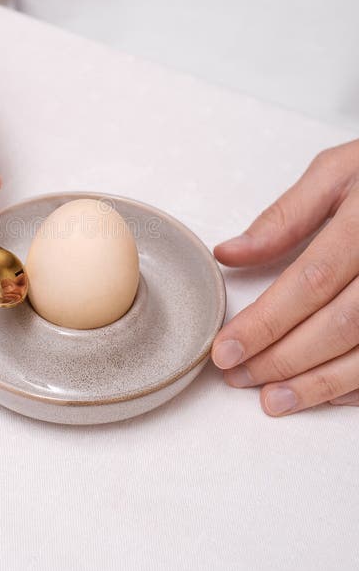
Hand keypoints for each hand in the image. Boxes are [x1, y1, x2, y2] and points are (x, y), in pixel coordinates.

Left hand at [212, 140, 358, 415]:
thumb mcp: (339, 172)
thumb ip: (285, 216)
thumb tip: (229, 253)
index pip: (309, 283)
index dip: (265, 322)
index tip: (226, 348)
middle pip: (338, 326)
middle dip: (283, 359)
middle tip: (239, 376)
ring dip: (318, 383)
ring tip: (274, 399)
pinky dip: (358, 386)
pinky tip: (325, 394)